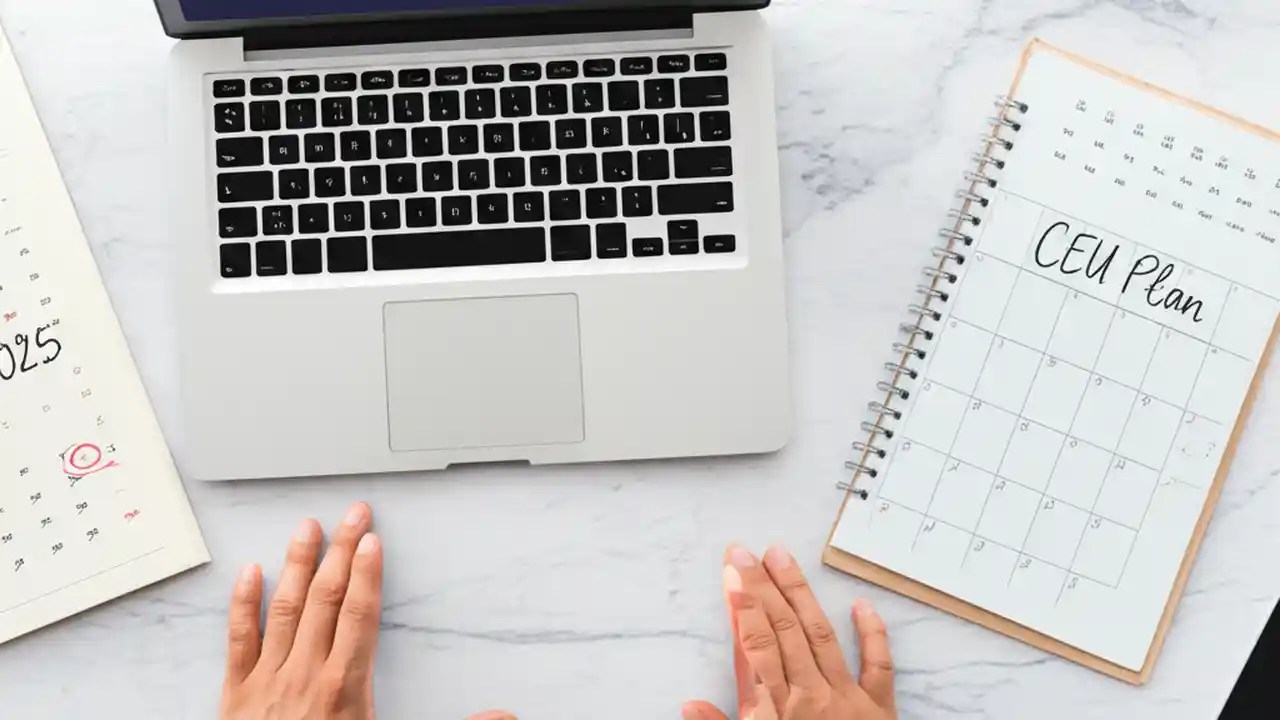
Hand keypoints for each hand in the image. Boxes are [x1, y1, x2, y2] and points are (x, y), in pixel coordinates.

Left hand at [219, 502, 515, 719]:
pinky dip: (243, 603)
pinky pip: (238, 639)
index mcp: (344, 689)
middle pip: (327, 599)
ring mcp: (267, 682)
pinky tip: (251, 572)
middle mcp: (305, 677)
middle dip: (341, 551)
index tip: (372, 540)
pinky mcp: (236, 695)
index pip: (359, 616)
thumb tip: (502, 715)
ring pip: (285, 609)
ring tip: (308, 528)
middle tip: (352, 515)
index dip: (367, 574)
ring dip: (297, 565)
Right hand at [683, 546, 896, 719]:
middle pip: (783, 630)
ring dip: (800, 594)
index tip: (731, 571)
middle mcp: (811, 697)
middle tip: (746, 551)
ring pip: (820, 634)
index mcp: (778, 711)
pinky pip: (879, 665)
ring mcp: (847, 700)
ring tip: (783, 558)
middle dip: (763, 586)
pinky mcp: (880, 711)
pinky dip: (872, 634)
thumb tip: (689, 705)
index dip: (741, 604)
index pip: (754, 645)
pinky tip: (861, 606)